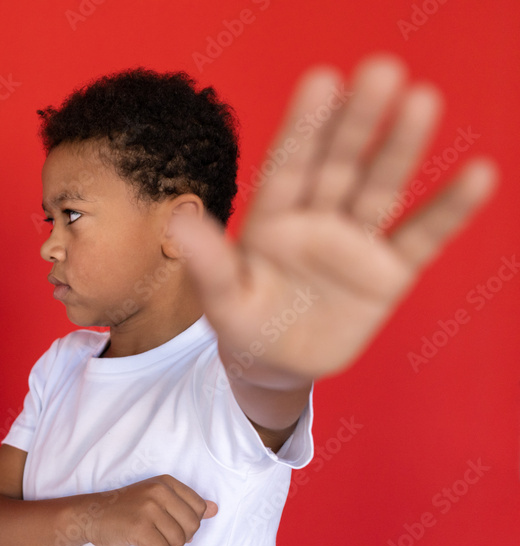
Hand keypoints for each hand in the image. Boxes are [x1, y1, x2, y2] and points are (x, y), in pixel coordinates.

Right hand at [84, 474, 217, 545]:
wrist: (91, 515)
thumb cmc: (125, 510)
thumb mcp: (155, 499)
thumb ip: (184, 504)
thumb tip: (215, 509)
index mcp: (166, 483)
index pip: (199, 507)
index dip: (188, 524)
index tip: (171, 526)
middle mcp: (159, 492)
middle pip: (193, 526)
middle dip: (180, 539)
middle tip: (160, 538)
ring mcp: (149, 508)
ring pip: (179, 541)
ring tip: (151, 545)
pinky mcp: (139, 527)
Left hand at [168, 54, 498, 381]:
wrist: (275, 365)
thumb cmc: (243, 324)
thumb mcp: (221, 300)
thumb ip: (208, 262)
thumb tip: (178, 219)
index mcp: (269, 219)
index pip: (288, 166)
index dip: (304, 126)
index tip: (321, 81)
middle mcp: (315, 219)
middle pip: (338, 165)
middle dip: (357, 121)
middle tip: (380, 69)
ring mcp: (354, 242)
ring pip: (379, 188)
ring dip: (401, 148)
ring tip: (422, 101)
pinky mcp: (388, 272)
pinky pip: (421, 237)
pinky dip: (448, 210)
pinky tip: (476, 175)